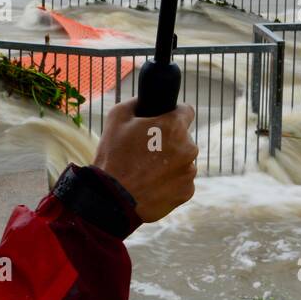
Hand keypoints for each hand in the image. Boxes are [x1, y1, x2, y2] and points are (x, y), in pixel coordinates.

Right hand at [91, 99, 196, 222]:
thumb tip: (145, 101)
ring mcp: (189, 171)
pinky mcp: (187, 192)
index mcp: (174, 127)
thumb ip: (137, 103)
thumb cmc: (113, 156)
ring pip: (183, 160)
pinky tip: (151, 184)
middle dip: (169, 140)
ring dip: (171, 161)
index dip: (173, 114)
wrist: (111, 198)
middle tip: (147, 149)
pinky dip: (170, 181)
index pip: (186, 111)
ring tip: (146, 170)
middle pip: (183, 138)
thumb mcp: (117, 116)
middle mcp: (188, 148)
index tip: (163, 121)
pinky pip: (181, 180)